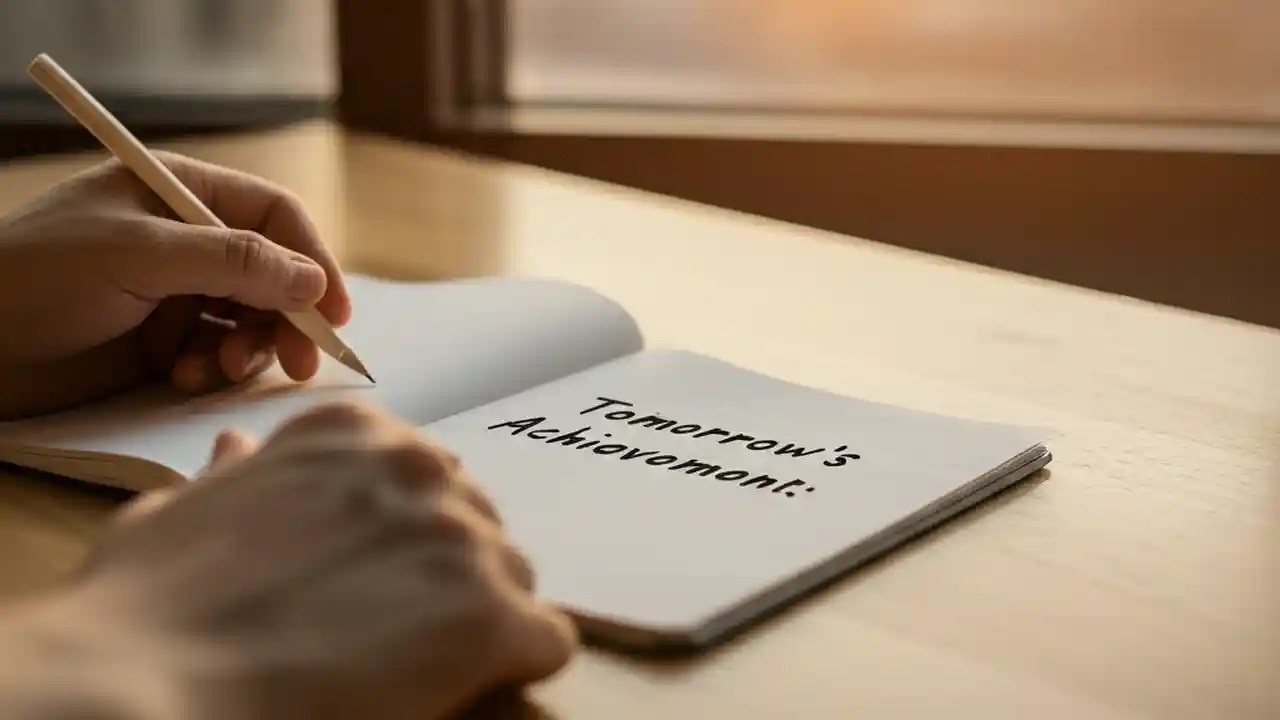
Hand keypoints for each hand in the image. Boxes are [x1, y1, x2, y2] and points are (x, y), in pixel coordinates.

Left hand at [0, 153, 350, 418]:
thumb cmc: (35, 278)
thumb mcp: (138, 256)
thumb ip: (232, 263)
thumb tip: (315, 282)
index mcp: (179, 193)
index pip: (274, 215)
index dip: (312, 259)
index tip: (335, 312)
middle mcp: (185, 239)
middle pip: (274, 273)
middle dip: (287, 317)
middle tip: (300, 362)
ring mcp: (175, 292)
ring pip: (253, 320)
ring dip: (249, 351)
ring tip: (219, 374)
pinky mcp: (161, 341)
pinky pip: (219, 354)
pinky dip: (214, 371)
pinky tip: (183, 380)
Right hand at [5, 402, 575, 719]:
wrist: (145, 687)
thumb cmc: (143, 610)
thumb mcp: (181, 515)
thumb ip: (238, 480)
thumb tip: (240, 451)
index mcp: (351, 433)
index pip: (422, 475)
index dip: (400, 535)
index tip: (365, 578)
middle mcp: (420, 467)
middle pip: (476, 524)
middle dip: (446, 574)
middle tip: (391, 629)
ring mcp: (463, 538)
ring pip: (515, 579)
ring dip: (480, 620)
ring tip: (417, 663)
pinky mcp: (493, 616)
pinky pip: (547, 638)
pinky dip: (516, 665)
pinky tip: (465, 684)